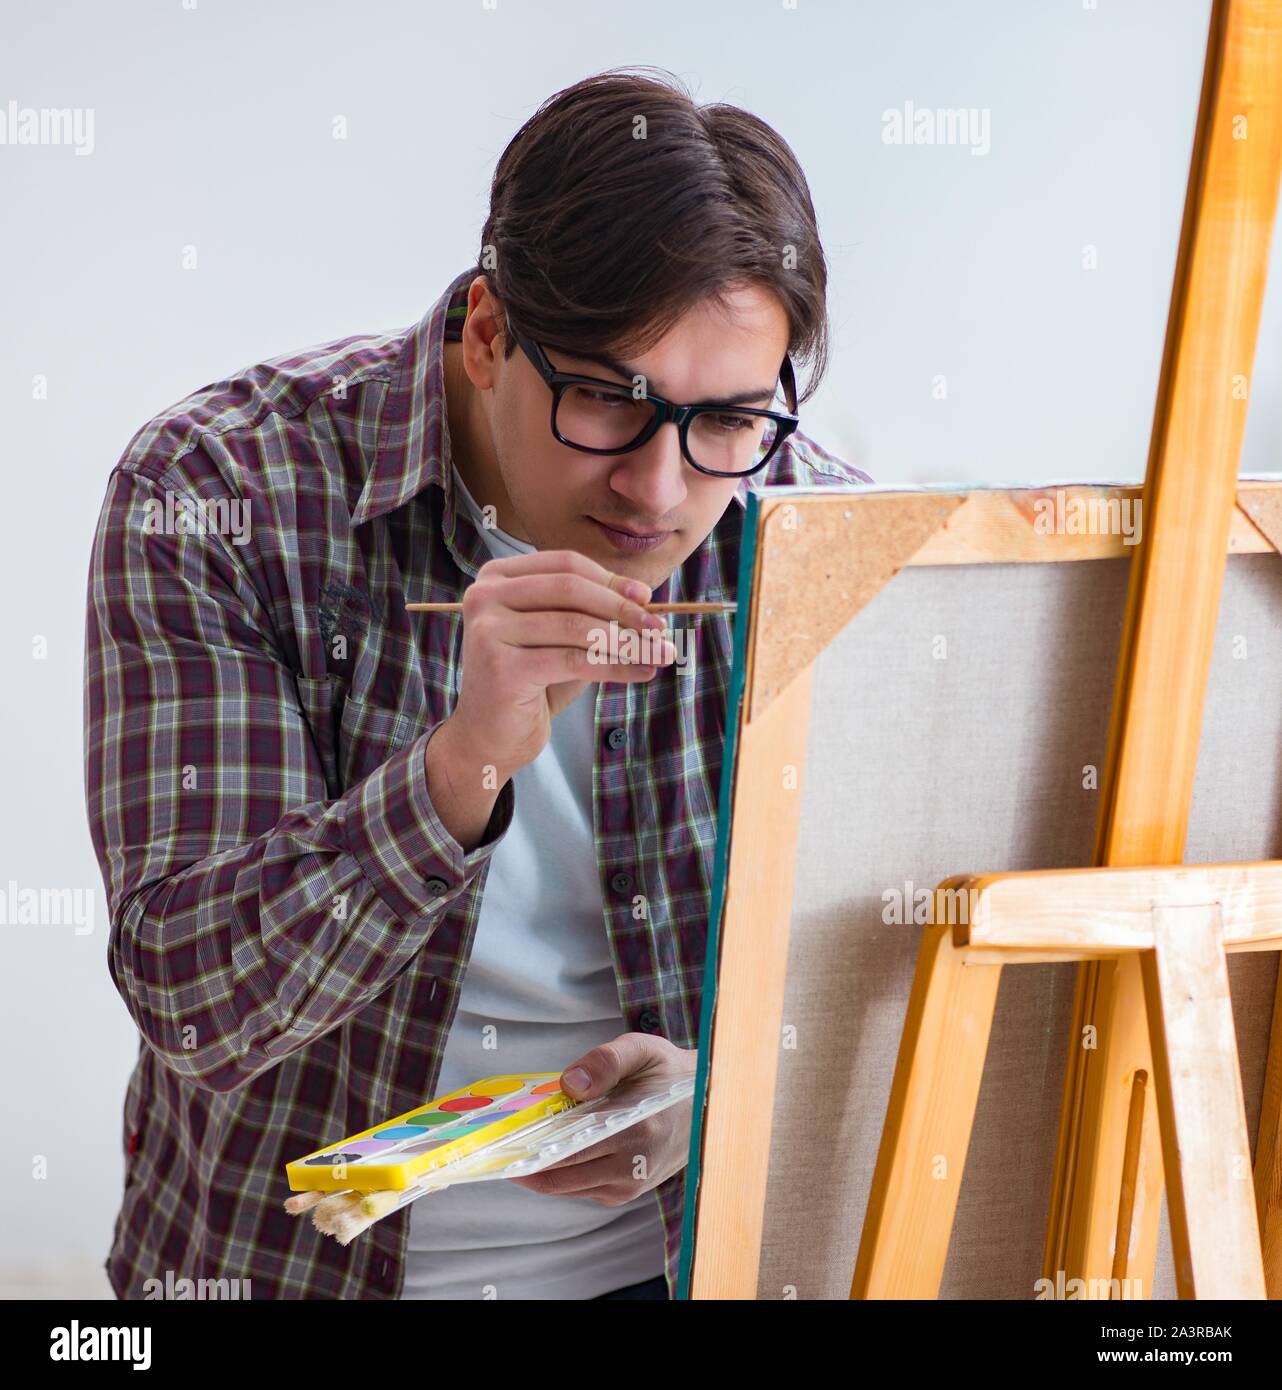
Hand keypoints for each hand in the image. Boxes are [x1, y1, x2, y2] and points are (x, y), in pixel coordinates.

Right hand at [447, 550, 677, 782]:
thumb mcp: (561, 637)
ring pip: (577, 626)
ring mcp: (488, 631)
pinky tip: (641, 673)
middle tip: (660, 629)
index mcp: (497, 577)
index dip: (611, 580)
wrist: (488, 737)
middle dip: (623, 609)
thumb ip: (590, 612)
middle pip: (572, 589)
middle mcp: (485, 597)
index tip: (647, 598)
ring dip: (627, 641)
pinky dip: (615, 667)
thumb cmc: (529, 684)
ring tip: (659, 654)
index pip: (565, 565)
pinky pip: (574, 660)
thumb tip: (644, 600)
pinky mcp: (502, 668)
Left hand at [506, 1033, 696, 1205]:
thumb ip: (606, 1061)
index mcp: (636, 1131)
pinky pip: (576, 1187)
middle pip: (556, 1175)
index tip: (495, 1142)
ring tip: (511, 1142)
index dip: (525, 1150)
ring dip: (536, 1167)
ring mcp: (628, 1187)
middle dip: (522, 1160)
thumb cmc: (670, 1075)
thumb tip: (569, 1083)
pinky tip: (544, 1148)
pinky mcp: (623, 1194)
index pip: (565, 1151)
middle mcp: (631, 1168)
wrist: (708, 1105)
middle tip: (492, 1143)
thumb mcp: (643, 1050)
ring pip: (562, 1186)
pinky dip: (556, 1171)